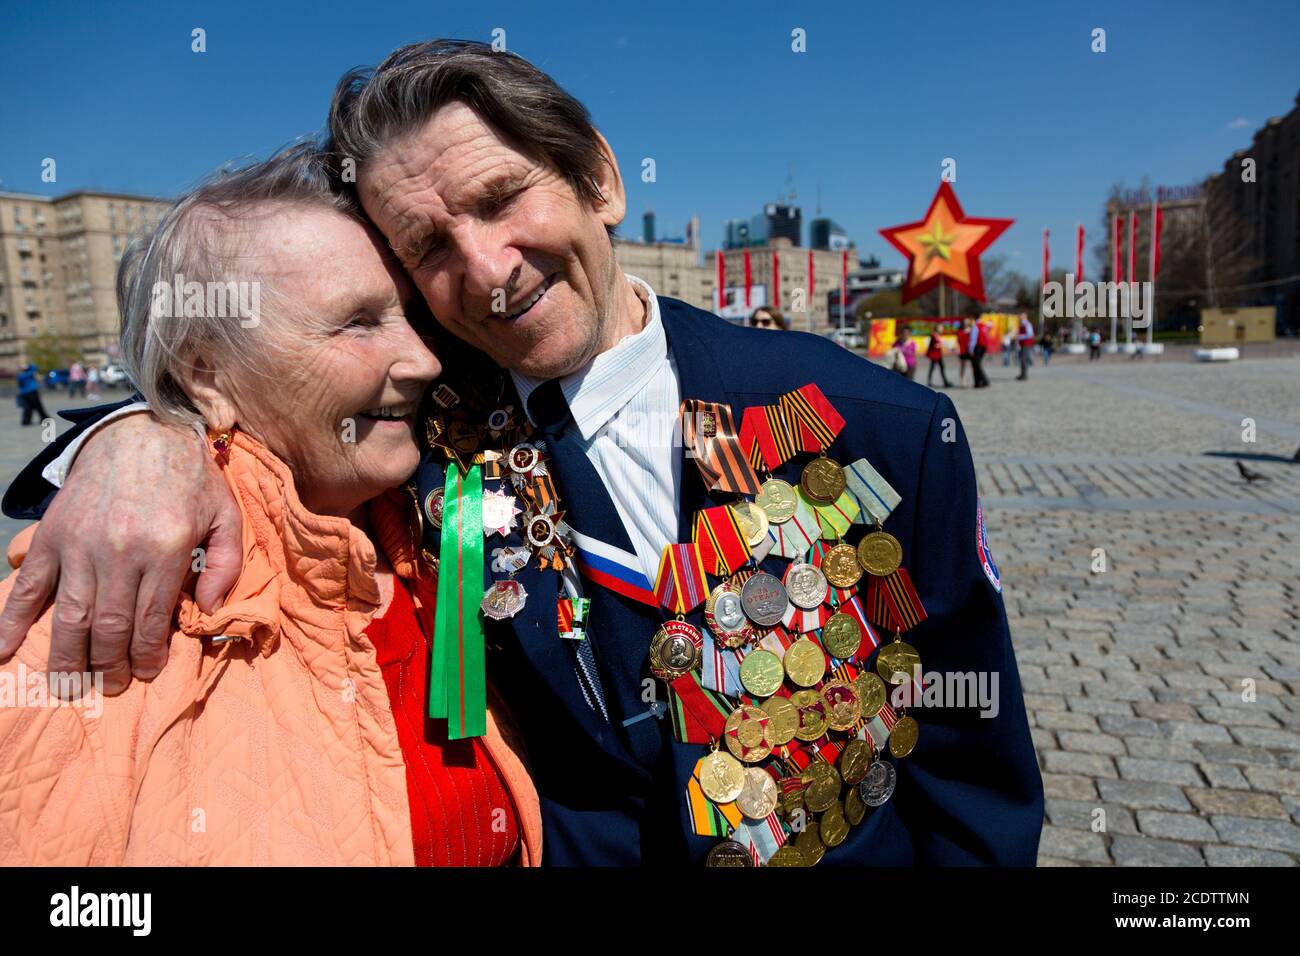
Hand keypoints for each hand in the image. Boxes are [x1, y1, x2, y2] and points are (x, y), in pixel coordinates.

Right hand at [0, 413, 241, 693]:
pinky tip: (3, 652)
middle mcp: (120, 551)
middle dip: (111, 665)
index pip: (152, 621)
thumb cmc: (190, 478)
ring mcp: (80, 545)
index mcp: (166, 549)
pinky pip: (29, 586)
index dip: (148, 655)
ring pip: (71, 616)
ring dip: (69, 658)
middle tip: (115, 685)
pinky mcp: (53, 535)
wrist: (142, 430)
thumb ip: (226, 563)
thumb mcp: (225, 515)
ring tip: (71, 685)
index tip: (147, 672)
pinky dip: (12, 621)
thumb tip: (210, 608)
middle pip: (109, 627)